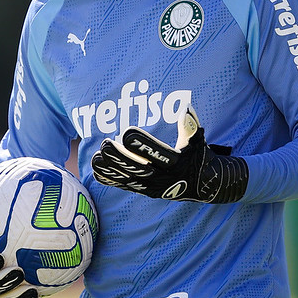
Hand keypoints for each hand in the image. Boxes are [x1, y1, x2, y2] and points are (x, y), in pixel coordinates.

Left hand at [92, 106, 247, 202]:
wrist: (202, 185)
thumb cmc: (198, 157)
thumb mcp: (197, 142)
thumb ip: (190, 126)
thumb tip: (185, 107)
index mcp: (177, 164)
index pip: (158, 154)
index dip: (143, 145)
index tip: (126, 132)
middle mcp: (164, 178)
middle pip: (139, 169)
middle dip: (120, 158)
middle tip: (105, 143)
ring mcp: (153, 187)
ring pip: (129, 179)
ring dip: (111, 169)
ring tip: (95, 157)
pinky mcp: (145, 191)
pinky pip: (125, 186)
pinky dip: (110, 179)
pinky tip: (97, 169)